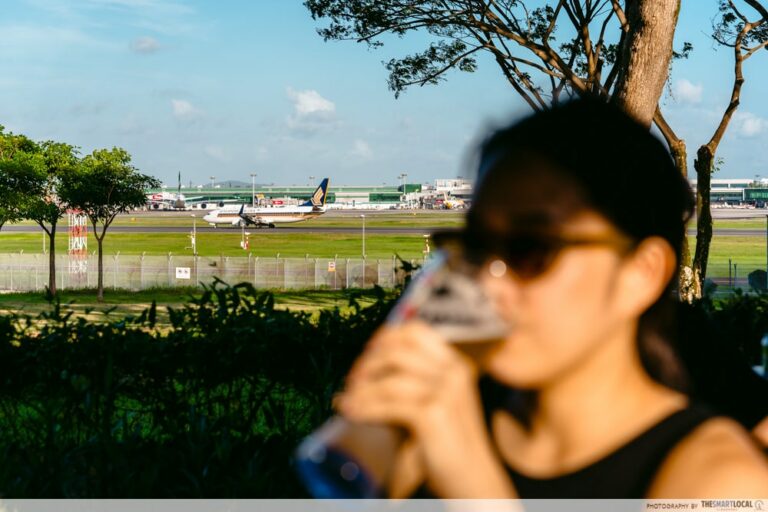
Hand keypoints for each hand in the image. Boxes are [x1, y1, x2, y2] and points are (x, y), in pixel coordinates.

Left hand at [337, 321, 514, 497]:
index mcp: (454, 364)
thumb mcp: (436, 402)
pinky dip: (365, 408)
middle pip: (397, 351)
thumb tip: (359, 374)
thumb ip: (410, 383)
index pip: (415, 331)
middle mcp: (452, 372)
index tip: (366, 353)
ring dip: (362, 390)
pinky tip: (353, 414)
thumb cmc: (448, 443)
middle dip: (368, 364)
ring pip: (389, 379)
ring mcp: (445, 392)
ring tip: (348, 401)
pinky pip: (389, 404)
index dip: (385, 337)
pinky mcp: (434, 415)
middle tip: (352, 382)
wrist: (473, 479)